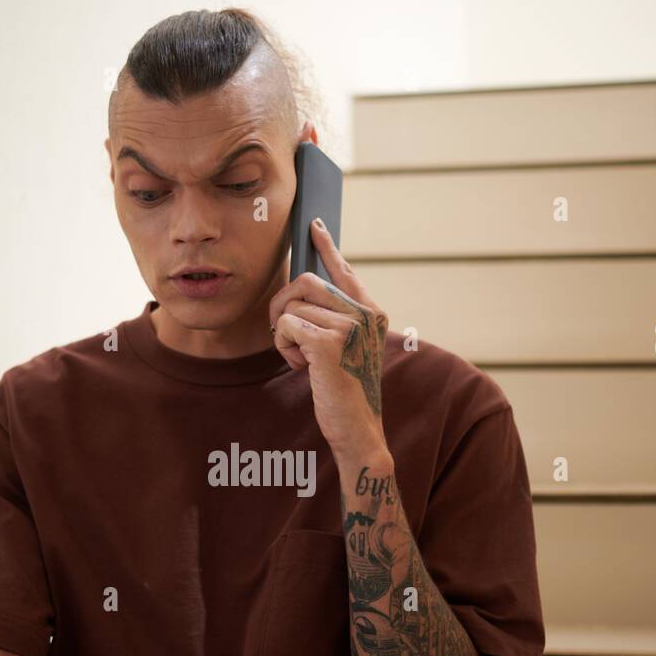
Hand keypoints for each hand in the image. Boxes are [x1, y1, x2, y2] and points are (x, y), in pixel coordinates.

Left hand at [269, 218, 388, 462]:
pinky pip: (285, 325)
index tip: (314, 225)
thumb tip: (303, 290)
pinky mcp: (328, 342)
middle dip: (282, 304)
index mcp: (372, 314)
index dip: (327, 247)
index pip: (345, 271)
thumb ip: (335, 320)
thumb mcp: (348, 350)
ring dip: (285, 334)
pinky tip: (302, 367)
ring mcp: (349, 326)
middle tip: (283, 332)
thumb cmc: (348, 392)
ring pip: (291, 306)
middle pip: (306, 282)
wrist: (358, 429)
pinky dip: (284, 347)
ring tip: (303, 359)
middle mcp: (364, 314)